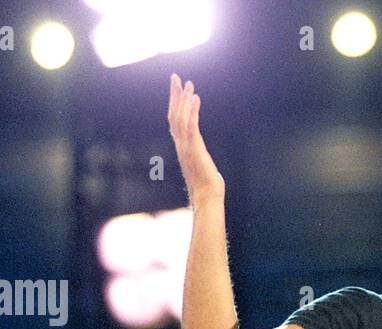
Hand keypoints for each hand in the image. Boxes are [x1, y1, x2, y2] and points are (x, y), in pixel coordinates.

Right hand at [168, 73, 225, 205]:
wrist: (207, 198)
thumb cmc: (207, 187)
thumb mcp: (202, 167)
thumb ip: (199, 159)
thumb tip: (203, 161)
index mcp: (182, 147)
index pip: (175, 121)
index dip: (175, 104)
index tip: (177, 89)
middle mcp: (181, 144)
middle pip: (174, 114)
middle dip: (175, 95)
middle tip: (176, 77)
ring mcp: (186, 146)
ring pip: (180, 117)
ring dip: (183, 99)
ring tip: (188, 83)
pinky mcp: (194, 148)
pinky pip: (191, 125)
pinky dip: (192, 110)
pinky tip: (196, 98)